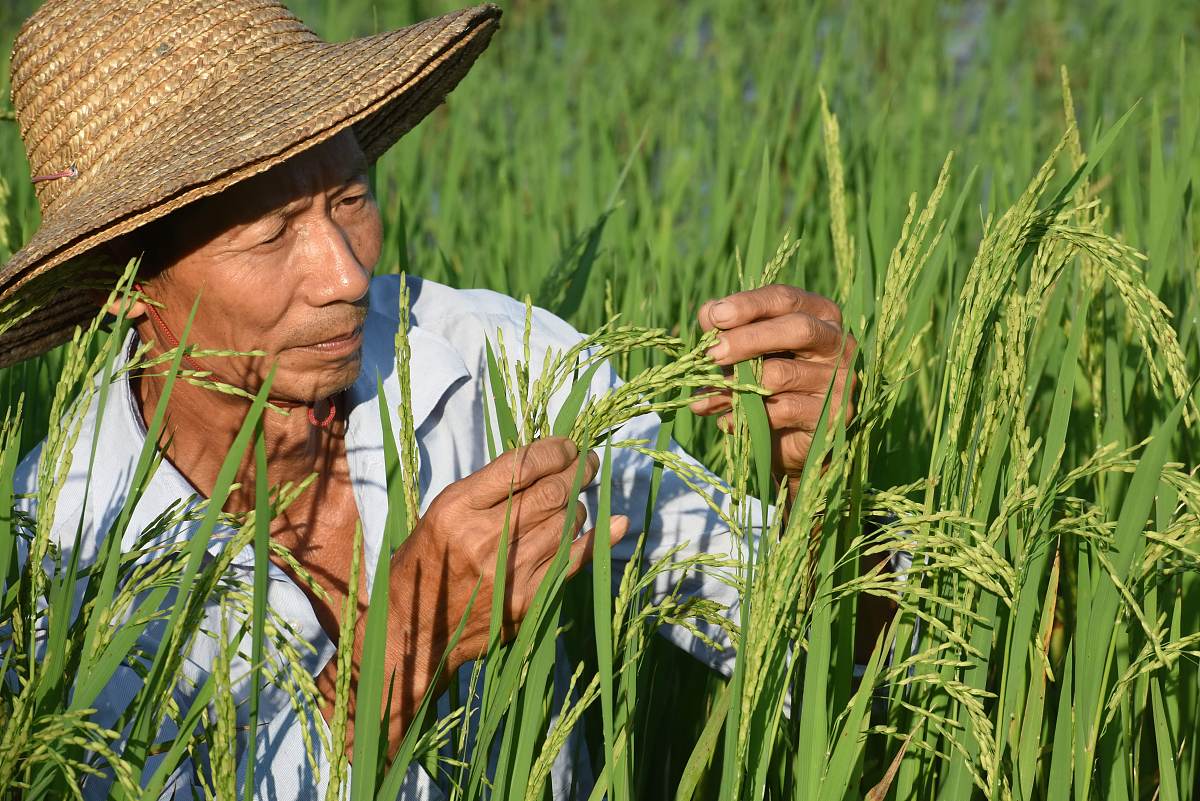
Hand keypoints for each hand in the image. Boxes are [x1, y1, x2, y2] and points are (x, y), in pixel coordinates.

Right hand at [402, 436, 627, 665]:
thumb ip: (488, 490)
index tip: (569, 445)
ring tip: (574, 500)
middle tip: (588, 464)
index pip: (520, 466)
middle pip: (550, 492)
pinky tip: (614, 522)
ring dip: (578, 505)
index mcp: (457, 508)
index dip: (554, 450)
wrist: (414, 629)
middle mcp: (483, 538)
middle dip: (578, 471)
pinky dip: (598, 539)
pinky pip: (573, 561)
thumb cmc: (429, 561)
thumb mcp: (443, 513)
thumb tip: (544, 460)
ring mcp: (508, 572)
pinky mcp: (526, 600)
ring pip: (566, 523)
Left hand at [690, 284, 855, 477]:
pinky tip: (723, 421)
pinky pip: (783, 410)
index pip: (786, 299)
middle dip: (748, 339)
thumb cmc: (766, 384)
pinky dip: (745, 415)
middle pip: (797, 329)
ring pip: (783, 374)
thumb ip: (727, 330)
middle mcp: (838, 343)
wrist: (789, 441)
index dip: (749, 304)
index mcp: (820, 316)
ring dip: (737, 385)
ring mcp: (840, 380)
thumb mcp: (745, 352)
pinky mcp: (833, 415)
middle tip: (711, 354)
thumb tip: (707, 312)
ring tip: (706, 395)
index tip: (715, 315)